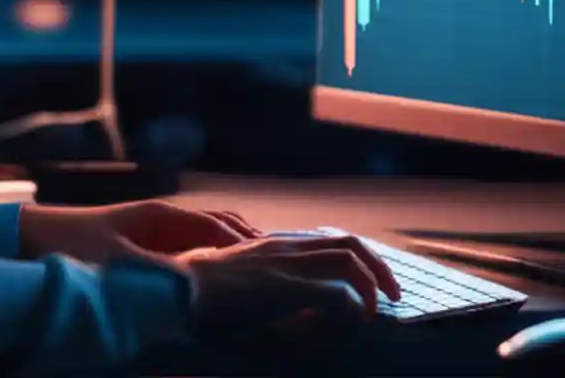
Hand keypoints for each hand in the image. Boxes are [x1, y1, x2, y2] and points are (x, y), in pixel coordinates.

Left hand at [19, 200, 263, 264]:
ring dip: (231, 252)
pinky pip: (188, 251)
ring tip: (258, 272)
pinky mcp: (144, 247)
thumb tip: (195, 291)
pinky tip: (218, 279)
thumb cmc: (72, 245)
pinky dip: (210, 260)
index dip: (243, 245)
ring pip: (206, 238)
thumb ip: (160, 277)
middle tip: (278, 265)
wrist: (30, 237)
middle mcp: (164, 220)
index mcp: (162, 216)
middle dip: (247, 244)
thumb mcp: (119, 264)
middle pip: (218, 227)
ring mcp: (155, 232)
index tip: (268, 263)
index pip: (216, 228)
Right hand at [178, 234, 402, 332]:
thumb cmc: (200, 296)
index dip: (361, 259)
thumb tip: (310, 318)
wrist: (172, 290)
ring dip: (369, 288)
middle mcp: (284, 247)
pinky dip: (348, 307)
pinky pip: (331, 293)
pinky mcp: (280, 287)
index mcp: (277, 246)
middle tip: (393, 296)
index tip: (373, 283)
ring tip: (373, 314)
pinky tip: (349, 323)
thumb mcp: (245, 290)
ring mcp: (283, 264)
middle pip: (350, 244)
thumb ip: (275, 296)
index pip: (333, 240)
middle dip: (379, 269)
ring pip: (347, 262)